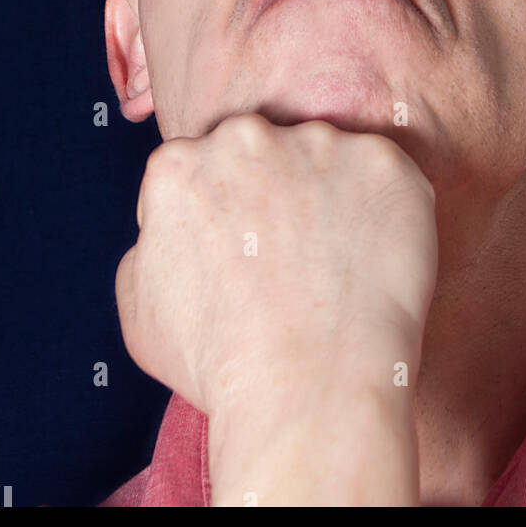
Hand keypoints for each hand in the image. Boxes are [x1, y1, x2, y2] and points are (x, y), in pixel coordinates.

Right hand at [114, 114, 438, 420]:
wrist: (309, 390)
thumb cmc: (221, 364)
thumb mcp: (140, 306)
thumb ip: (153, 241)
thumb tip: (172, 225)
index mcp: (178, 163)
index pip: (203, 169)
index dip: (224, 216)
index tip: (244, 255)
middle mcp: (246, 136)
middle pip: (263, 151)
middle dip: (276, 194)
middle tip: (294, 261)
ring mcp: (320, 142)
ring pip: (326, 160)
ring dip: (331, 198)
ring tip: (336, 269)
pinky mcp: (383, 161)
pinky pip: (386, 178)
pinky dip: (385, 213)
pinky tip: (373, 262)